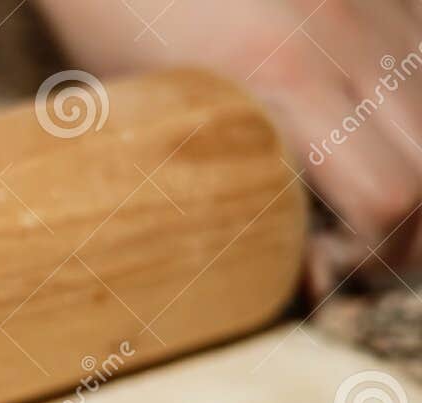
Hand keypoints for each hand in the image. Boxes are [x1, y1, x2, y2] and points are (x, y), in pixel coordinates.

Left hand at [35, 0, 421, 294]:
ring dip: (408, 180)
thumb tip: (276, 267)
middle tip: (333, 252)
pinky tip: (351, 140)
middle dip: (396, 235)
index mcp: (282, 74)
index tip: (309, 273)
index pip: (386, 199)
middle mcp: (348, 36)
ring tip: (346, 203)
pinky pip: (421, 77)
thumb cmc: (115, 13)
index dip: (361, 257)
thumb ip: (217, 181)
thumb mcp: (148, 114)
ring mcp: (378, 6)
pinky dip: (406, 126)